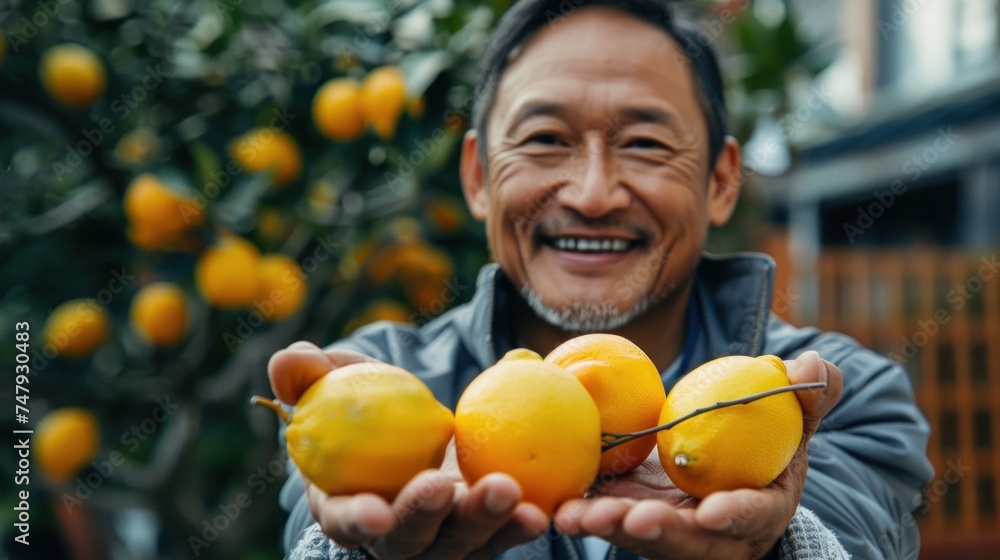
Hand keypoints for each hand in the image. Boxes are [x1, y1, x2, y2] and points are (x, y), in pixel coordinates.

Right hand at [268, 341, 549, 558]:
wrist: (413, 430)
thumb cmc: (361, 408)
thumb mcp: (334, 385)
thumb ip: (308, 374)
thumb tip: (288, 359)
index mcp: (346, 506)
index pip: (345, 522)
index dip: (358, 521)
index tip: (375, 513)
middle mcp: (394, 537)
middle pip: (410, 542)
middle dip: (426, 518)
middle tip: (444, 487)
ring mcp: (442, 542)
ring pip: (463, 543)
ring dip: (486, 522)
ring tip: (510, 492)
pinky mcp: (484, 534)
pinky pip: (503, 533)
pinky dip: (521, 523)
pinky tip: (543, 508)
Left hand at [554, 350, 842, 559]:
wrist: (722, 479)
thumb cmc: (762, 452)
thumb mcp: (791, 428)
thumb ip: (805, 399)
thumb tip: (812, 364)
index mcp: (752, 512)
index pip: (747, 515)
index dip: (732, 514)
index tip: (713, 510)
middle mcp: (706, 534)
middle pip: (680, 539)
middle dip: (654, 531)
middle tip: (630, 519)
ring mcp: (662, 531)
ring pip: (631, 534)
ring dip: (602, 525)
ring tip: (573, 516)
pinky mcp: (625, 517)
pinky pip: (598, 513)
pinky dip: (575, 508)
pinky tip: (550, 501)